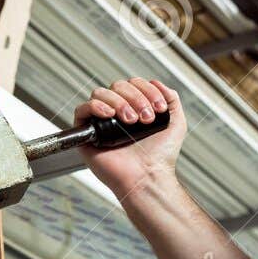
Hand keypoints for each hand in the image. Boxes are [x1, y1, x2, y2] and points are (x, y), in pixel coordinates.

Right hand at [74, 77, 184, 198]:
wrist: (148, 177)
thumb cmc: (160, 158)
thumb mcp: (175, 123)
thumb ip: (171, 98)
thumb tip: (156, 82)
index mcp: (134, 109)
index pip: (133, 84)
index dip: (146, 89)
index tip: (158, 107)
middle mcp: (116, 114)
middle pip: (117, 86)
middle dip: (135, 97)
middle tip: (145, 118)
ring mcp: (101, 123)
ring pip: (101, 93)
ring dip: (119, 102)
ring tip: (130, 121)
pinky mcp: (87, 134)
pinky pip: (82, 109)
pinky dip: (96, 106)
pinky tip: (110, 115)